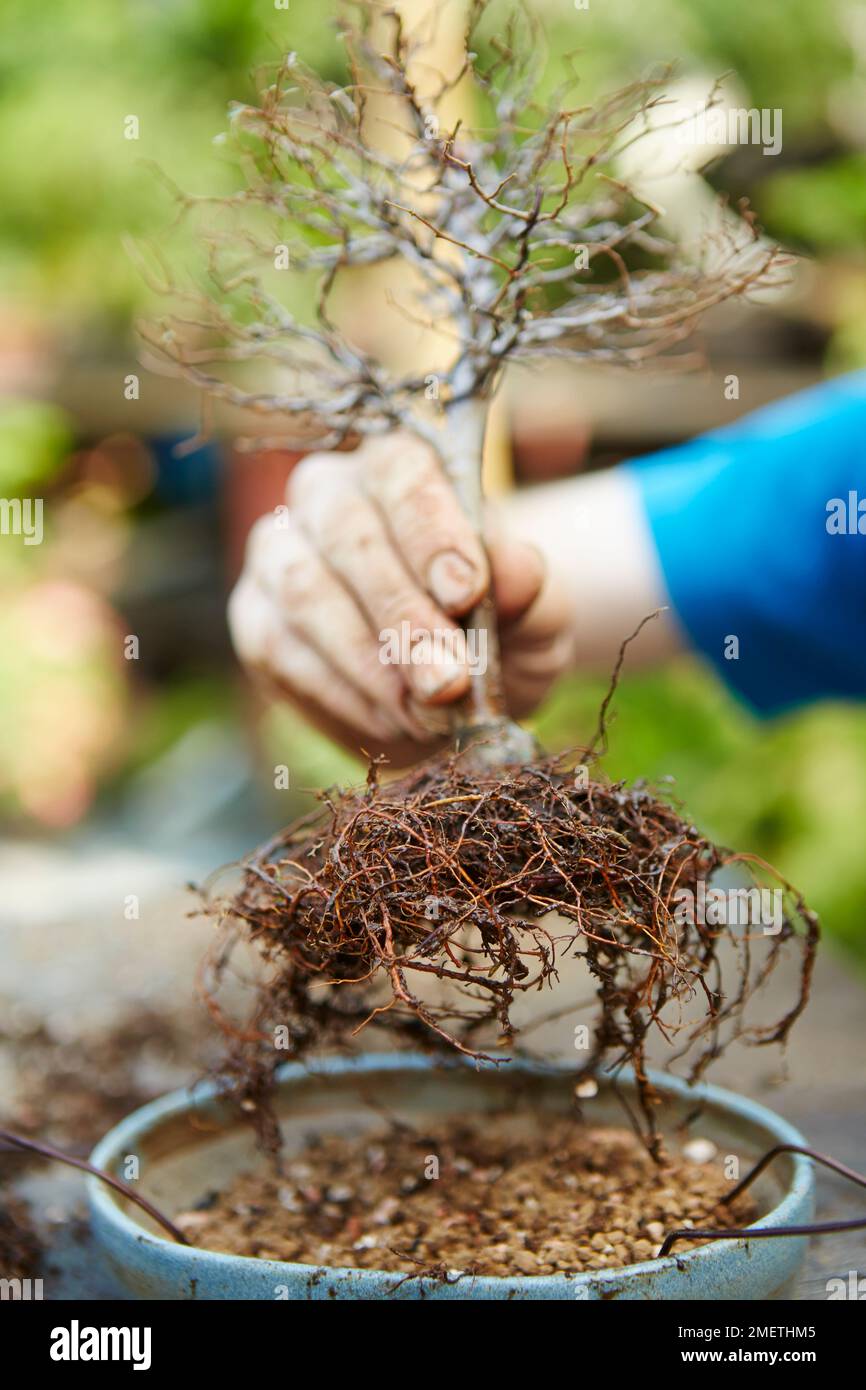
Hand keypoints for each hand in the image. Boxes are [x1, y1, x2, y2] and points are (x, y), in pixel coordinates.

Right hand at [228, 432, 575, 762]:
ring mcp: (279, 553)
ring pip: (306, 592)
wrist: (456, 688)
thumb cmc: (495, 628)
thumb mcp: (533, 609)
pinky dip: (343, 693)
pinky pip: (280, 649)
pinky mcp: (254, 618)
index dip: (430, 532)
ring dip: (370, 660)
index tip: (466, 594)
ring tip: (427, 712)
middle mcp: (325, 493)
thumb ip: (526, 585)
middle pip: (348, 533)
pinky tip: (392, 721)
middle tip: (449, 681)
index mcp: (398, 466)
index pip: (402, 473)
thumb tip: (513, 570)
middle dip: (403, 615)